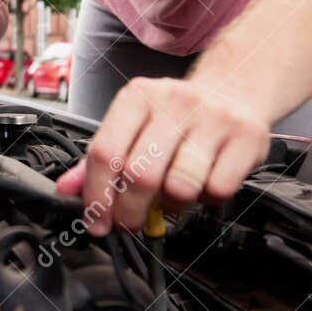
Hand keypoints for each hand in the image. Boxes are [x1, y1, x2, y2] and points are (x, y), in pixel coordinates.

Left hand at [55, 76, 270, 235]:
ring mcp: (212, 118)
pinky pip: (218, 190)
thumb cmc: (177, 115)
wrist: (235, 88)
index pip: (104, 152)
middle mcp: (173, 102)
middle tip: (131, 223)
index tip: (98, 222)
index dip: (96, 196)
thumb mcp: (134, 125)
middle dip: (130, 212)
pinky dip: (208, 199)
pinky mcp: (245, 138)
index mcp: (137, 97)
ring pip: (180, 187)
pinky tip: (205, 183)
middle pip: (139, 175)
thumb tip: (66, 190)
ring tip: (174, 195)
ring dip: (173, 205)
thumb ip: (99, 159)